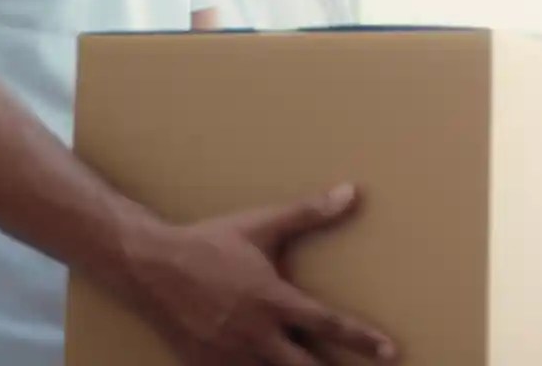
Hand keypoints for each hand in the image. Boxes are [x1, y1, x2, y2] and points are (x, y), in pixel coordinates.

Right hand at [125, 183, 398, 364]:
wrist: (150, 266)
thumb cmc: (210, 242)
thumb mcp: (262, 225)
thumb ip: (310, 212)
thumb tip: (352, 192)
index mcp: (273, 300)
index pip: (329, 325)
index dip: (363, 340)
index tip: (391, 352)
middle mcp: (255, 335)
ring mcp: (229, 356)